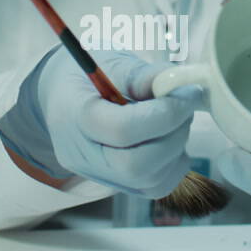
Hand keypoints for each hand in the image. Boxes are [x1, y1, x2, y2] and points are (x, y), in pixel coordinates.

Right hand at [0, 46, 202, 198]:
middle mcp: (82, 155)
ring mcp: (98, 175)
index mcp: (74, 117)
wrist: (63, 97)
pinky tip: (169, 137)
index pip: (122, 129)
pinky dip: (174, 163)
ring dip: (176, 148)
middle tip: (185, 107)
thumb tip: (179, 86)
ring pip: (150, 180)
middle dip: (173, 136)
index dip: (164, 114)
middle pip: (135, 165)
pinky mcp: (117, 184)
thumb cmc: (87, 76)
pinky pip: (155, 186)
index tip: (187, 94)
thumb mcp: (112, 63)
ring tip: (175, 118)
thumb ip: (145, 75)